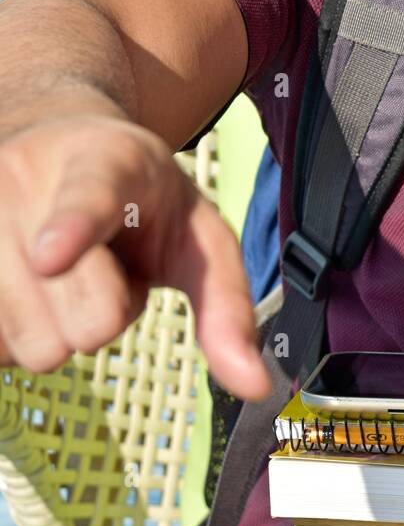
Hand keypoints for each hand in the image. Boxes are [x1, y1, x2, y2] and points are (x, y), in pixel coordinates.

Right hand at [0, 114, 271, 400]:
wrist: (53, 139)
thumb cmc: (139, 200)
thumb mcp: (196, 233)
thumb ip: (227, 305)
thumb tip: (257, 387)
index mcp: (108, 159)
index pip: (87, 199)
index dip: (71, 228)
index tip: (52, 255)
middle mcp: (26, 174)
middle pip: (76, 319)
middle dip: (104, 317)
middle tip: (105, 269)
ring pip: (25, 343)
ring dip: (56, 330)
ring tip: (64, 275)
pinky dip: (13, 335)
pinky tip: (26, 289)